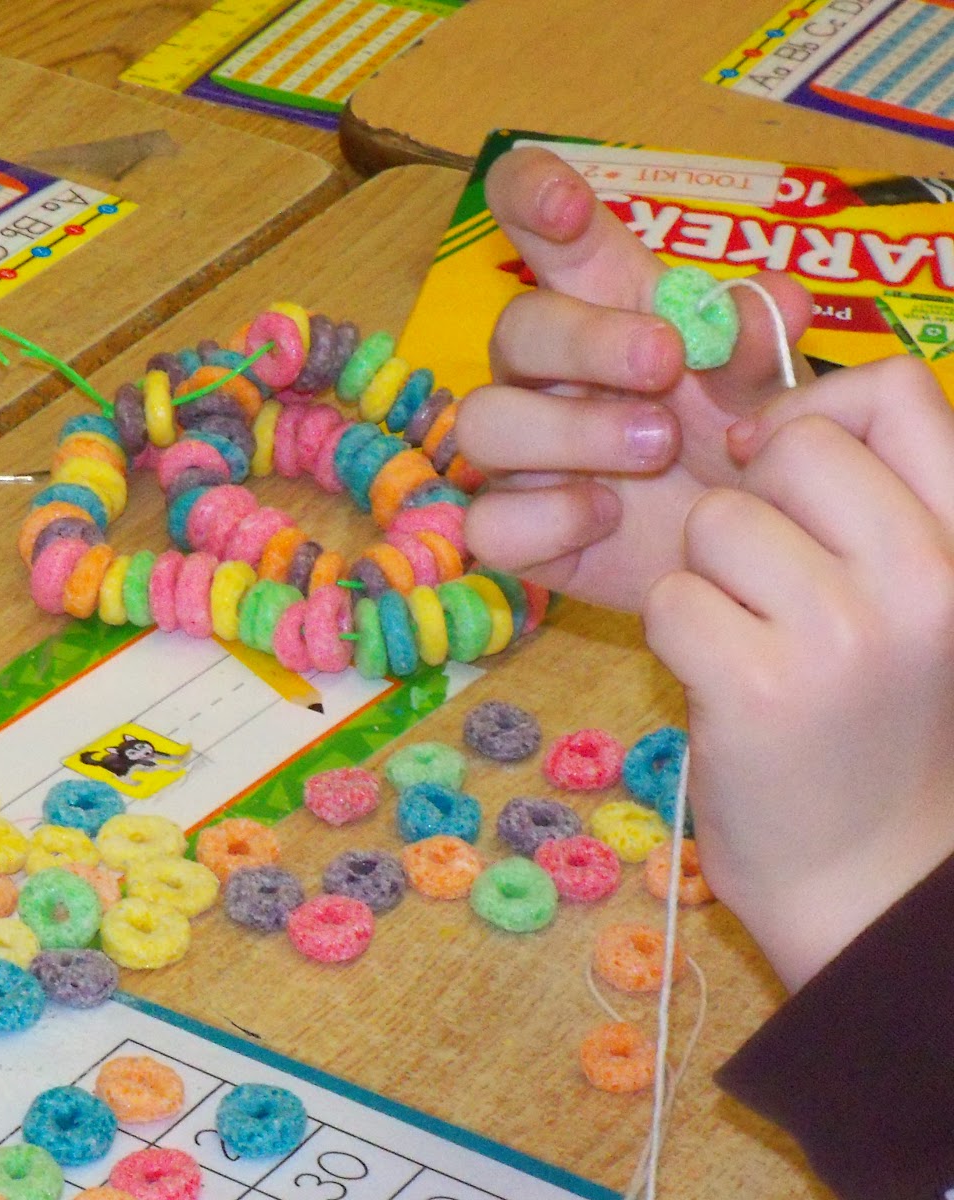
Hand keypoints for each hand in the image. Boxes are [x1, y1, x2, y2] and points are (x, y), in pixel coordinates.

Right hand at [455, 147, 813, 610]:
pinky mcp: (512, 529)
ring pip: (485, 421)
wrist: (748, 554)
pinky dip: (551, 514)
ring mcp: (518, 454)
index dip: (530, 196)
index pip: (536, 222)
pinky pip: (491, 519)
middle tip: (665, 363)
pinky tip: (610, 516)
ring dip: (573, 429)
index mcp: (600, 305)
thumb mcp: (767, 389)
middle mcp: (543, 373)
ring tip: (659, 448)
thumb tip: (768, 300)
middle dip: (587, 339)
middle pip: (515, 327)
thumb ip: (762, 341)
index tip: (564, 208)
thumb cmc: (741, 449)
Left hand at [647, 357, 953, 988]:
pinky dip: (677, 636)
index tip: (785, 474)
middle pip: (792, 445)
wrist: (871, 879)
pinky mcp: (758, 688)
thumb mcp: (917, 598)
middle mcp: (930, 579)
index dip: (816, 414)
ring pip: (719, 522)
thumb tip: (760, 418)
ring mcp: (845, 634)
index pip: (894, 390)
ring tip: (752, 644)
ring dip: (710, 577)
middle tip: (767, 586)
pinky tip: (722, 686)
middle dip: (753, 503)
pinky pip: (672, 597)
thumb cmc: (880, 723)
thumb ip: (872, 500)